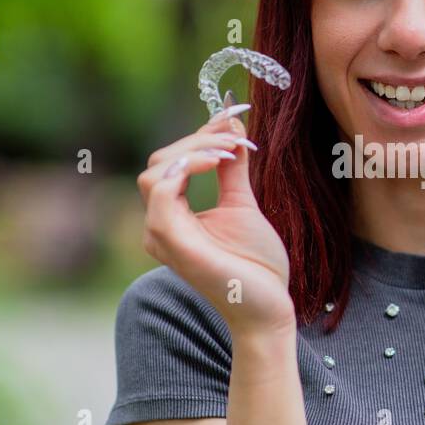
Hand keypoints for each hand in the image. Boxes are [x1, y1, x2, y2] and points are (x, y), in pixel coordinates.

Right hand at [138, 103, 294, 334]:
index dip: (199, 136)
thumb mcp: (243, 205)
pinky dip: (187, 169)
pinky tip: (219, 163)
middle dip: (198, 140)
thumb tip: (232, 128)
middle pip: (160, 163)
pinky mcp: (172, 244)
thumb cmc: (256, 265)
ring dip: (194, 151)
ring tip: (230, 149)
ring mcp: (161, 236)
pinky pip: (162, 194)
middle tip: (235, 134)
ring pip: (156, 173)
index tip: (232, 118)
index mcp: (173, 217)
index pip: (171, 163)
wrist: (268, 306)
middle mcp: (159, 225)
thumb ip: (232, 169)